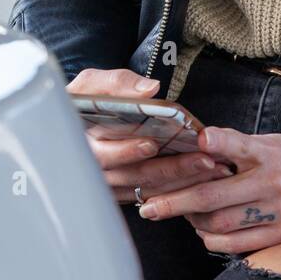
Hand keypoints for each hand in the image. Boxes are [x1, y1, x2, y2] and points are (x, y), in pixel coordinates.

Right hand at [66, 67, 230, 204]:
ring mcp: (109, 185)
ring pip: (146, 188)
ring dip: (180, 181)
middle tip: (203, 160)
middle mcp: (95, 170)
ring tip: (211, 169)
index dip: (128, 151)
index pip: (105, 154)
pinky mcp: (122, 192)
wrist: (69, 124)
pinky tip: (199, 180)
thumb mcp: (91, 84)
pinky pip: (149, 195)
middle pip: (135, 176)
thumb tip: (150, 90)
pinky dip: (174, 189)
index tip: (152, 145)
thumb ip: (118, 84)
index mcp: (83, 143)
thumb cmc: (82, 101)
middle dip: (171, 169)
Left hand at [136, 127, 280, 252]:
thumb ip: (237, 144)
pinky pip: (237, 244)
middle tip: (150, 206)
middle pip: (216, 196)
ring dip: (193, 221)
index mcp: (269, 154)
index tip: (199, 140)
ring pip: (222, 223)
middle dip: (177, 202)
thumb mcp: (270, 141)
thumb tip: (201, 142)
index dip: (218, 143)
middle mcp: (273, 183)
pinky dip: (213, 239)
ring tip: (180, 214)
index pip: (240, 146)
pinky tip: (203, 231)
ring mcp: (277, 212)